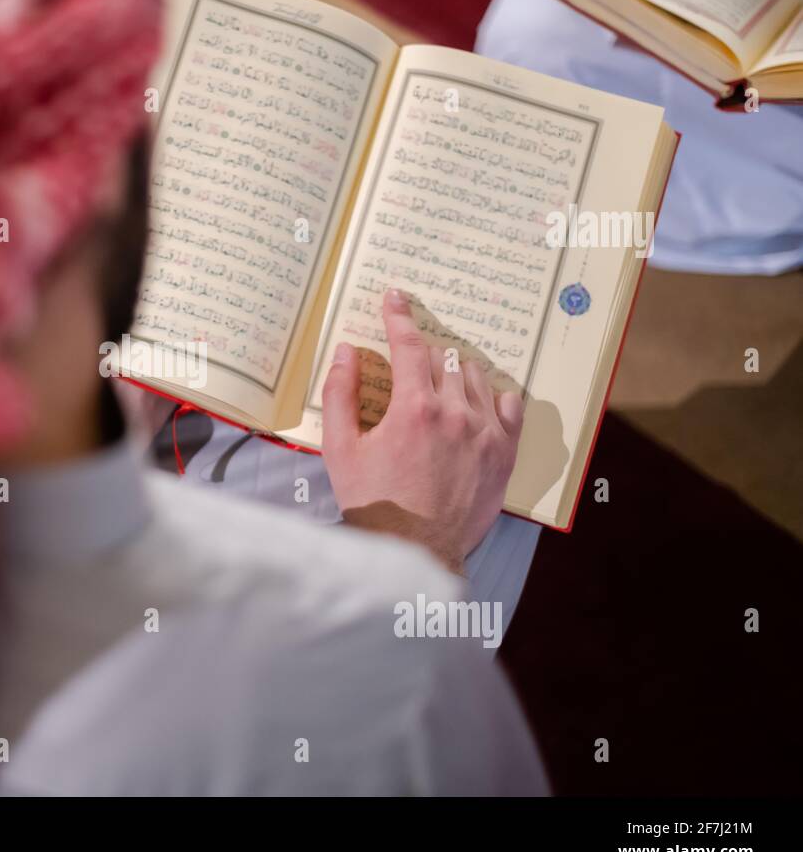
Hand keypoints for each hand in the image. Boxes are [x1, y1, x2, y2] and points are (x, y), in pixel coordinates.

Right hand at [321, 289, 524, 571]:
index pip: (409, 345)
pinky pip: (510, 405)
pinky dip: (494, 397)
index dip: (399, 317)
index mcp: (414, 408)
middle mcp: (455, 413)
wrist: (414, 553)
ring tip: (439, 388)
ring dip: (456, 373)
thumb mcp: (341, 450)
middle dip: (423, 353)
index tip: (395, 298)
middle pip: (444, 358)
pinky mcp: (505, 454)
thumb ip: (340, 395)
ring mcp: (486, 433)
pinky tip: (477, 404)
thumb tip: (345, 352)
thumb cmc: (373, 503)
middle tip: (410, 364)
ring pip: (476, 377)